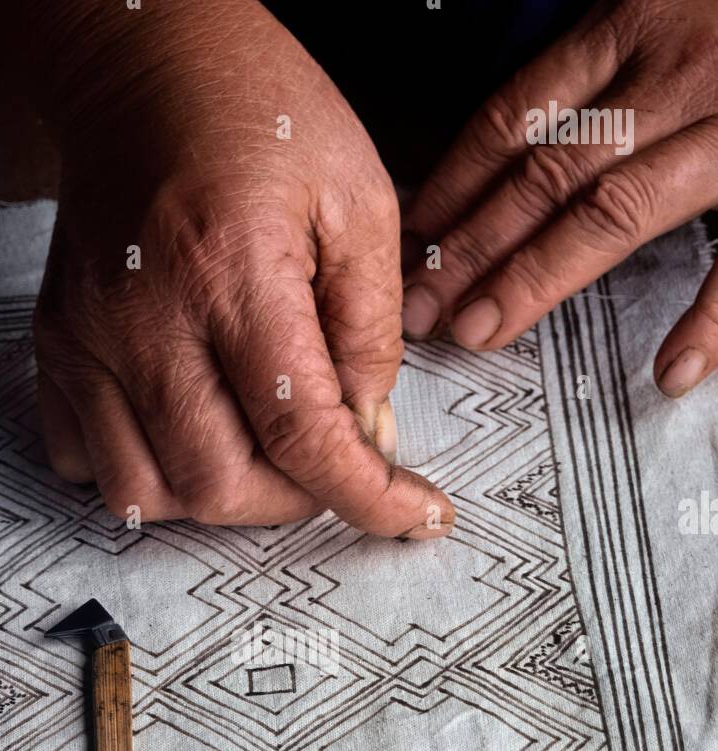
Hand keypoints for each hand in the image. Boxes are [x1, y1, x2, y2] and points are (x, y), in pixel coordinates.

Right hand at [33, 0, 453, 534]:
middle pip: (218, 483)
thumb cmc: (256, 115)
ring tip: (266, 453)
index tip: (413, 515)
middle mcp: (144, 320)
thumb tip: (365, 427)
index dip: (366, 495)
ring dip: (221, 498)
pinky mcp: (57, 345)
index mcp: (232, 274)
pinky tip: (194, 432)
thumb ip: (372, 324)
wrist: (142, 67)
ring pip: (145, 493)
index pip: (300, 433)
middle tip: (333, 460)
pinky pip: (86, 460)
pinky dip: (147, 474)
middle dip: (295, 499)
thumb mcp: (360, 198)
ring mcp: (87, 338)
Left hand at [401, 0, 717, 397]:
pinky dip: (714, 315)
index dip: (454, 186)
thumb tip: (528, 137)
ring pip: (619, 208)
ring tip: (485, 329)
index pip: (516, 115)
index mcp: (636, 21)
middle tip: (420, 306)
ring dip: (541, 277)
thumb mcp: (665, 6)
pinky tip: (675, 366)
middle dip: (472, 246)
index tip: (412, 243)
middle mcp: (677, 72)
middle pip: (548, 170)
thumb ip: (607, 59)